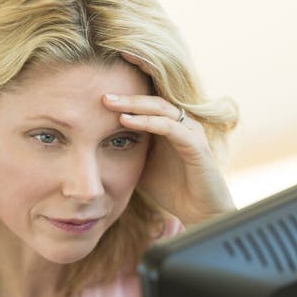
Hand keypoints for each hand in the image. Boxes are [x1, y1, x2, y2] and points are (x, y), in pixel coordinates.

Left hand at [103, 54, 235, 225]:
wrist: (201, 214)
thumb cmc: (174, 190)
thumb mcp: (142, 166)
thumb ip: (127, 150)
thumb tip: (95, 141)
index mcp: (170, 125)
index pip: (149, 99)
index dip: (129, 86)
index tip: (100, 82)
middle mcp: (182, 123)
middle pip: (152, 97)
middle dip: (125, 92)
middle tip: (100, 90)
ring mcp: (191, 132)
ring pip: (160, 108)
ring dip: (133, 103)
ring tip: (107, 101)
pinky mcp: (196, 146)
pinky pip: (169, 127)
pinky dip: (147, 122)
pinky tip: (126, 121)